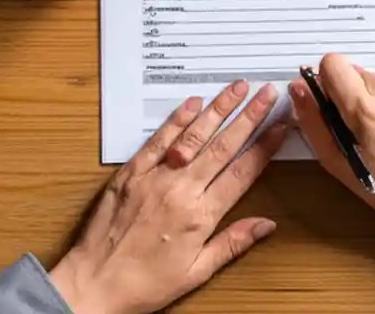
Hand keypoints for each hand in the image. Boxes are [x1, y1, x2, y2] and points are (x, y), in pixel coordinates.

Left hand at [50, 82, 286, 313]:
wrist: (93, 285)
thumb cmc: (145, 285)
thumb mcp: (197, 272)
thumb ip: (233, 243)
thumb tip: (267, 224)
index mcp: (201, 216)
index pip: (242, 171)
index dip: (265, 145)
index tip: (281, 124)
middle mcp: (180, 190)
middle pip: (223, 146)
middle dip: (249, 116)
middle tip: (267, 93)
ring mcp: (154, 178)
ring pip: (194, 136)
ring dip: (218, 109)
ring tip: (237, 87)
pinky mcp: (130, 174)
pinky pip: (157, 141)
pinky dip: (176, 120)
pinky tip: (193, 103)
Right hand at [289, 54, 374, 263]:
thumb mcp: (338, 163)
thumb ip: (313, 122)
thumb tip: (297, 89)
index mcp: (366, 109)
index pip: (332, 63)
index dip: (323, 82)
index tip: (327, 106)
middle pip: (348, 70)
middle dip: (342, 93)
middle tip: (350, 126)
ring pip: (366, 77)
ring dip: (361, 97)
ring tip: (373, 131)